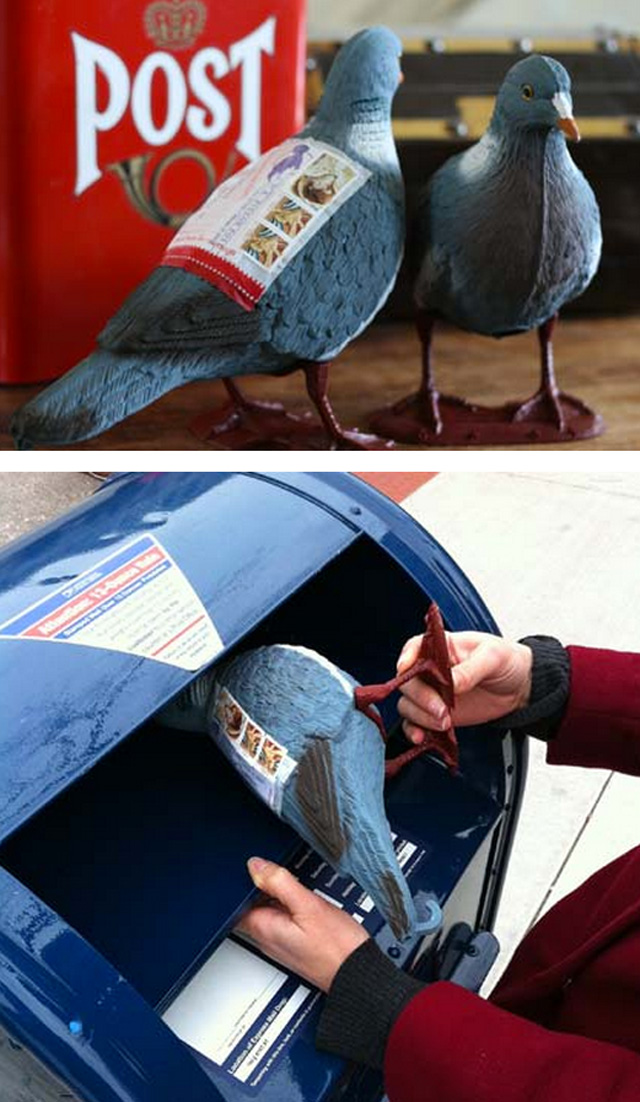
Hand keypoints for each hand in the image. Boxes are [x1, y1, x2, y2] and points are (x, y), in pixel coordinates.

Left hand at [235, 857, 368, 991]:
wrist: (358, 973)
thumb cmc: (337, 946)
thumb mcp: (309, 905)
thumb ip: (279, 882)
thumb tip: (255, 865)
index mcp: (264, 928)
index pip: (237, 902)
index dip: (245, 882)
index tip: (262, 868)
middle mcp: (268, 939)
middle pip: (254, 905)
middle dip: (264, 887)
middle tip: (284, 876)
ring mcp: (282, 943)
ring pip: (271, 911)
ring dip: (280, 897)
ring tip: (300, 890)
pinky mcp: (295, 944)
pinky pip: (285, 920)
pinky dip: (292, 907)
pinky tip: (308, 904)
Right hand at [397, 631, 532, 741]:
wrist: (520, 687)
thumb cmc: (507, 661)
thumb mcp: (493, 657)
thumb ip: (470, 670)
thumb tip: (451, 683)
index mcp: (441, 647)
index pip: (413, 648)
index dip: (406, 659)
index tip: (406, 671)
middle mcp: (431, 670)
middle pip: (408, 682)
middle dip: (421, 699)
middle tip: (442, 710)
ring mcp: (433, 693)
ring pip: (408, 705)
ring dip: (421, 718)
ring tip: (444, 723)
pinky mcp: (437, 714)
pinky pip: (416, 724)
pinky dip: (415, 731)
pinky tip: (423, 737)